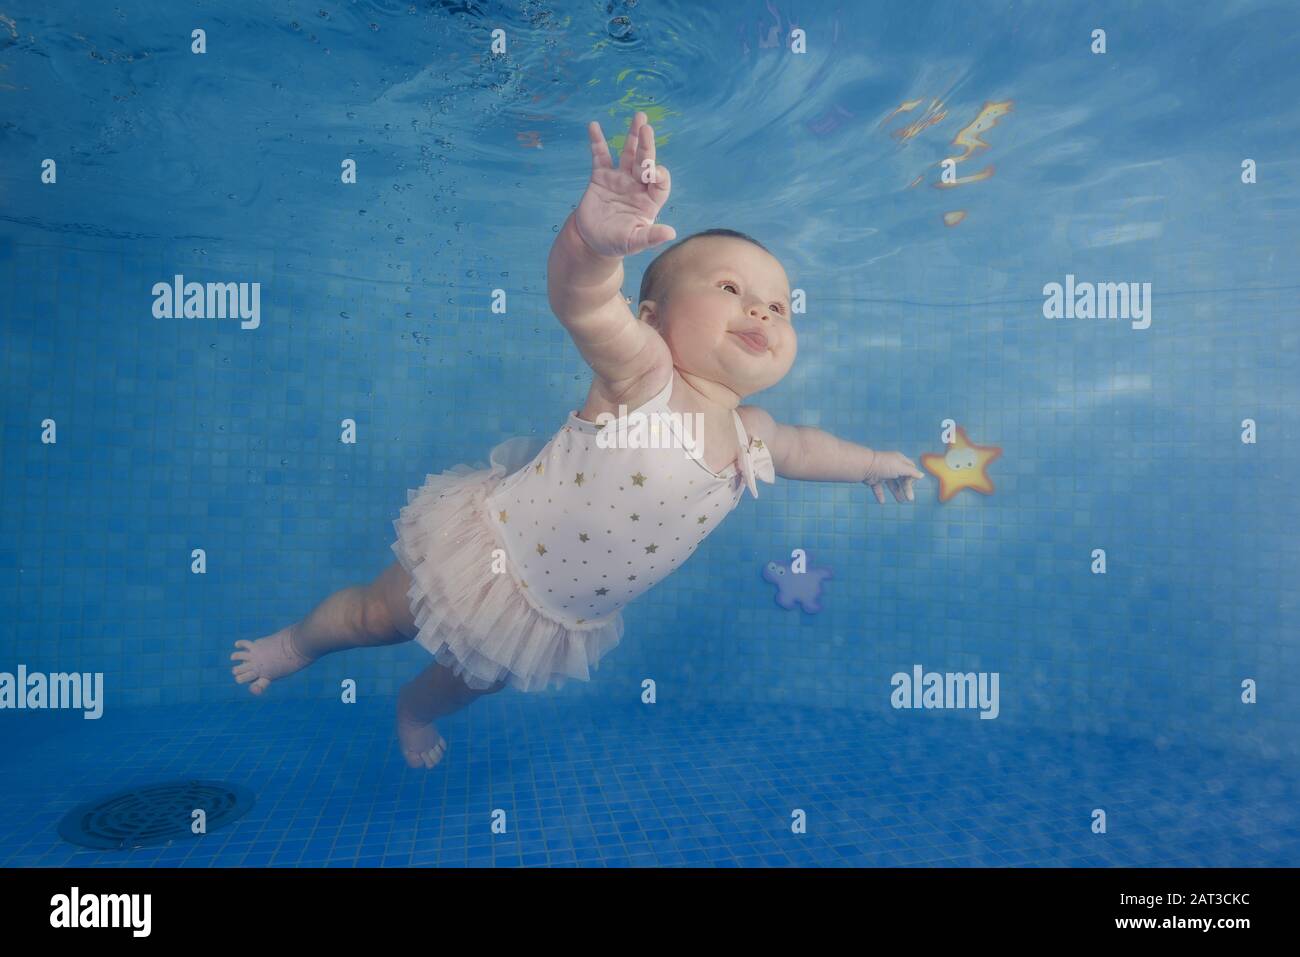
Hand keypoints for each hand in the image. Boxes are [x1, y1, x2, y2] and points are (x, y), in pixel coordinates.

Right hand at [574, 111, 675, 258]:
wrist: (591, 241)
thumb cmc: (616, 243)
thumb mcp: (634, 242)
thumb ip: (651, 237)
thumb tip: (671, 233)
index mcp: (649, 200)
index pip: (660, 182)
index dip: (659, 174)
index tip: (653, 172)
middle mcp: (637, 185)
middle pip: (645, 161)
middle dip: (647, 146)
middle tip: (647, 127)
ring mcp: (619, 178)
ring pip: (629, 153)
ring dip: (633, 136)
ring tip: (639, 118)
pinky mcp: (601, 177)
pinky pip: (600, 156)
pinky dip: (597, 141)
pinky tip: (594, 126)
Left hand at [862, 450, 923, 503]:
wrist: (864, 466)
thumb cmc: (884, 465)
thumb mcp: (901, 468)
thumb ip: (912, 472)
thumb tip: (922, 476)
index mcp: (899, 461)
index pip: (910, 469)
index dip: (912, 477)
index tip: (911, 484)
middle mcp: (891, 466)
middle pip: (902, 478)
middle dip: (906, 488)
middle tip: (909, 499)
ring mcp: (882, 473)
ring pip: (891, 484)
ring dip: (896, 492)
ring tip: (900, 501)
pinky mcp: (873, 479)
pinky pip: (878, 488)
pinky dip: (880, 495)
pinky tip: (882, 502)